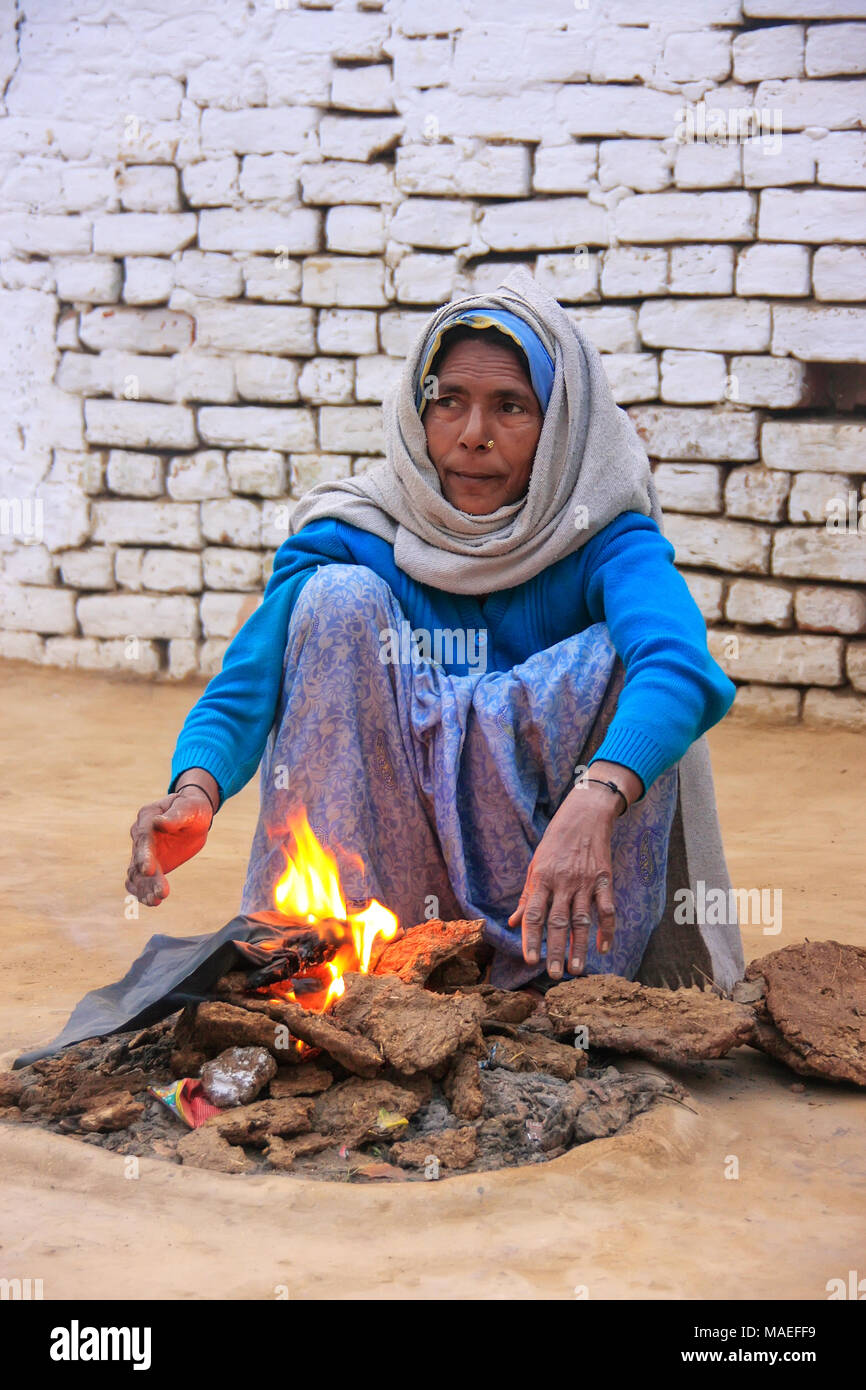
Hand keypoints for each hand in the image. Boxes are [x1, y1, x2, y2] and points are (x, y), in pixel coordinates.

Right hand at [126, 786, 212, 906]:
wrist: (193, 816)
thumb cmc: (191, 808)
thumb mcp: (189, 808)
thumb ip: (175, 816)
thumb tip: (159, 822)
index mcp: (147, 817)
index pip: (143, 837)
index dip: (144, 854)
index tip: (147, 870)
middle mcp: (140, 835)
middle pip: (139, 858)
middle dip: (148, 877)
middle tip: (160, 892)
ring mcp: (143, 851)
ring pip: (138, 873)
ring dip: (144, 888)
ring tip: (156, 901)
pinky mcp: (150, 864)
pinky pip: (142, 880)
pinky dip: (143, 891)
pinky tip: (151, 902)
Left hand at [508, 784, 618, 979]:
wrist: (585, 815)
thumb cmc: (556, 842)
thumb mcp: (536, 865)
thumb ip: (527, 896)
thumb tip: (512, 922)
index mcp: (542, 878)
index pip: (534, 914)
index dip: (531, 938)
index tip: (529, 960)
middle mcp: (563, 882)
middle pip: (558, 922)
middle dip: (555, 950)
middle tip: (553, 974)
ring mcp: (585, 881)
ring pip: (582, 920)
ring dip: (579, 946)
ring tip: (576, 970)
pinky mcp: (604, 879)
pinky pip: (607, 909)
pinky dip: (606, 929)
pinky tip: (604, 948)